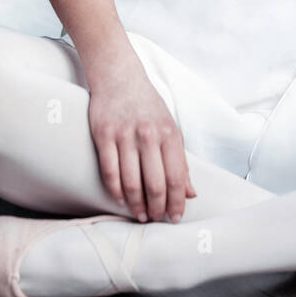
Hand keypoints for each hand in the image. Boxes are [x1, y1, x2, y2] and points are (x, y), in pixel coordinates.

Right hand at [87, 56, 196, 222]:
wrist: (119, 77)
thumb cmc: (147, 106)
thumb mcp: (170, 128)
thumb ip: (180, 161)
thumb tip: (191, 192)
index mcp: (170, 134)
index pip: (177, 177)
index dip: (177, 202)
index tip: (176, 216)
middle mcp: (149, 135)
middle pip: (155, 184)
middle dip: (157, 208)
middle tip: (155, 219)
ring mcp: (125, 135)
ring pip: (131, 182)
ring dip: (136, 204)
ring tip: (139, 214)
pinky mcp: (104, 134)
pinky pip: (110, 171)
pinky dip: (115, 190)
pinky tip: (121, 199)